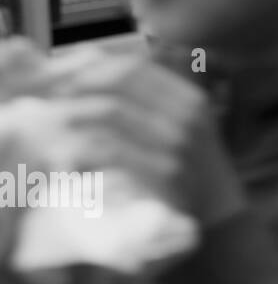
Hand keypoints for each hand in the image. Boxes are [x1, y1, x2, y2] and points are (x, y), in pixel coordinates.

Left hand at [37, 53, 241, 227]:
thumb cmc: (193, 171)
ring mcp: (178, 143)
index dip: (94, 69)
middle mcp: (188, 116)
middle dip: (81, 88)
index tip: (66, 81)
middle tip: (51, 100)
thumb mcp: (187, 130)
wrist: (219, 216)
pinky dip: (85, 151)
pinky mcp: (165, 172)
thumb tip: (105, 79)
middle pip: (121, 85)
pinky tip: (69, 159)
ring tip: (54, 124)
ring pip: (113, 112)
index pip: (134, 67)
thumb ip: (155, 106)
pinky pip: (113, 151)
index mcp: (190, 100)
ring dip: (77, 115)